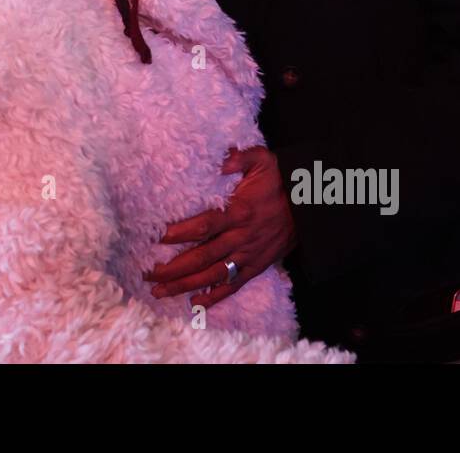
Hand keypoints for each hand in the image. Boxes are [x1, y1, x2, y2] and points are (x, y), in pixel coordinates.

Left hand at [146, 146, 296, 310]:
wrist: (311, 207)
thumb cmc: (282, 181)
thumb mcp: (263, 160)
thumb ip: (240, 157)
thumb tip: (220, 158)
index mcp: (239, 212)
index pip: (206, 225)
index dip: (182, 232)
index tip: (160, 237)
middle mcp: (241, 237)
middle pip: (203, 256)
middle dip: (174, 267)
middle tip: (148, 274)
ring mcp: (248, 255)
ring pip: (213, 275)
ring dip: (185, 285)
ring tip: (160, 291)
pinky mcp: (256, 266)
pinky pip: (233, 285)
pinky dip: (215, 296)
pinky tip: (196, 303)